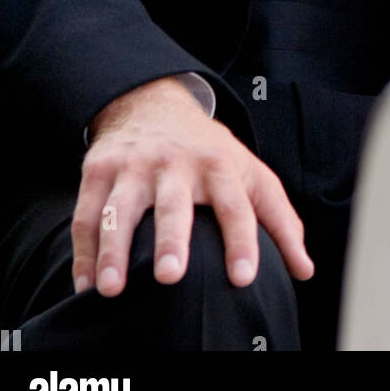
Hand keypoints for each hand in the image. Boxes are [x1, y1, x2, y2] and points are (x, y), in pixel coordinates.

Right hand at [73, 75, 312, 297]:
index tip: (244, 278)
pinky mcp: (100, 170)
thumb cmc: (208, 151)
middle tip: (170, 275)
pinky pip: (87, 214)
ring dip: (114, 249)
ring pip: (121, 209)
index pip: (235, 205)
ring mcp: (135, 166)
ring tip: (111, 288)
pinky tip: (86, 284)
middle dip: (171, 239)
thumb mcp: (250, 173)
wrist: (152, 101)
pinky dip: (84, 252)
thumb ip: (280, 221)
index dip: (242, 240)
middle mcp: (175, 164)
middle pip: (174, 205)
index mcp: (219, 165)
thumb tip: (305, 270)